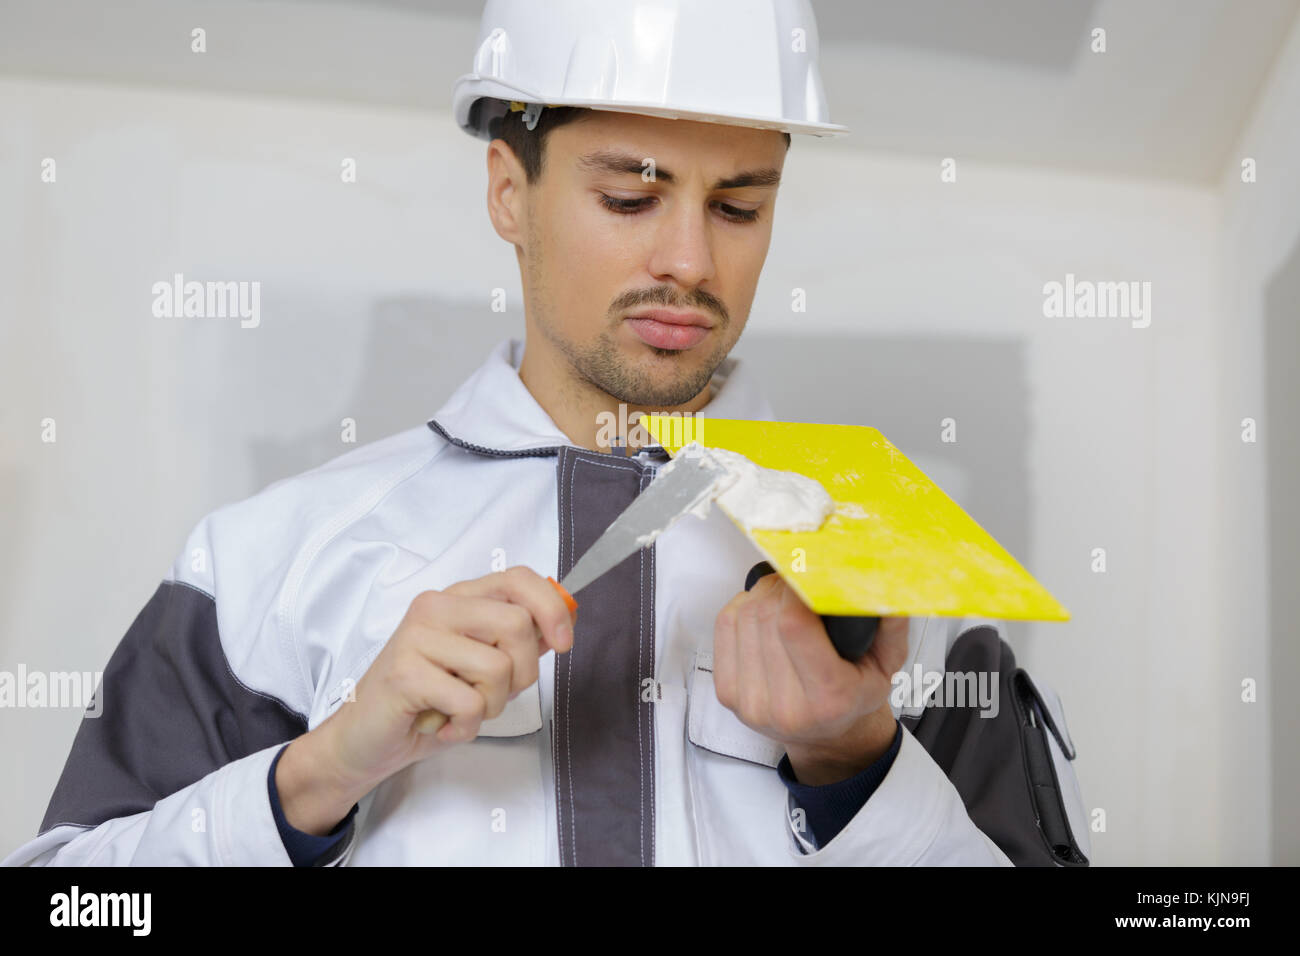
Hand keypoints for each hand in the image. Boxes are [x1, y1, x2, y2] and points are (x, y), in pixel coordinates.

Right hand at [276, 566, 574, 834]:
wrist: (364, 739)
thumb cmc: (425, 701)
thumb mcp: (478, 667)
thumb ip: (512, 644)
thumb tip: (558, 626)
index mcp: (457, 599)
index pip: (518, 579)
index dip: (551, 609)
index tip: (564, 643)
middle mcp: (435, 607)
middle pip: (516, 625)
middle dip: (523, 674)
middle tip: (493, 695)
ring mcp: (416, 636)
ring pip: (498, 668)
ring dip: (491, 705)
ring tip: (461, 711)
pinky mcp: (405, 673)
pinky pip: (471, 702)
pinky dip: (468, 726)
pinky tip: (444, 725)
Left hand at [712, 572, 908, 785]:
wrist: (823, 736)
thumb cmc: (852, 696)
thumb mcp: (886, 665)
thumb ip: (890, 626)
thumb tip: (887, 588)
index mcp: (829, 698)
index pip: (795, 625)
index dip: (797, 589)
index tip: (809, 573)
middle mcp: (785, 706)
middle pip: (766, 615)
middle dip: (781, 586)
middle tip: (798, 580)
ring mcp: (751, 702)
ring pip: (743, 616)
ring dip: (762, 593)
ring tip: (784, 595)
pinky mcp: (727, 693)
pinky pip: (724, 626)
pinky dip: (742, 606)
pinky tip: (763, 610)